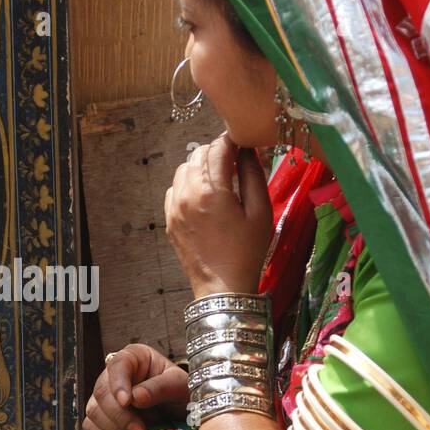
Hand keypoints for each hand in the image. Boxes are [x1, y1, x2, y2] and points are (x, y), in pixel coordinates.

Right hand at [83, 344, 190, 429]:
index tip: (126, 402)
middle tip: (139, 429)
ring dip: (114, 427)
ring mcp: (106, 395)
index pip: (117, 365)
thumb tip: (135, 397)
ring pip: (93, 410)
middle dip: (119, 414)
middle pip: (101, 391)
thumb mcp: (180, 386)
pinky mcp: (102, 415)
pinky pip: (90, 426)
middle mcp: (115, 374)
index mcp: (134, 357)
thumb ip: (161, 388)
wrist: (183, 413)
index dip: (118, 384)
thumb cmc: (183, 393)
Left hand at [164, 134, 271, 296]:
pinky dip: (188, 184)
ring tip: (220, 180)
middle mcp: (188, 195)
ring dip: (201, 167)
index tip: (244, 144)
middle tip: (235, 163)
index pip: (218, 148)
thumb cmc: (248, 252)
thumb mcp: (260, 212)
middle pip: (198, 154)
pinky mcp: (169, 220)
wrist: (223, 288)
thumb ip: (253, 175)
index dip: (233, 141)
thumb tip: (247, 150)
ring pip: (184, 169)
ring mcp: (174, 208)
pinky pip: (175, 188)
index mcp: (212, 191)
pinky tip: (204, 196)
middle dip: (217, 152)